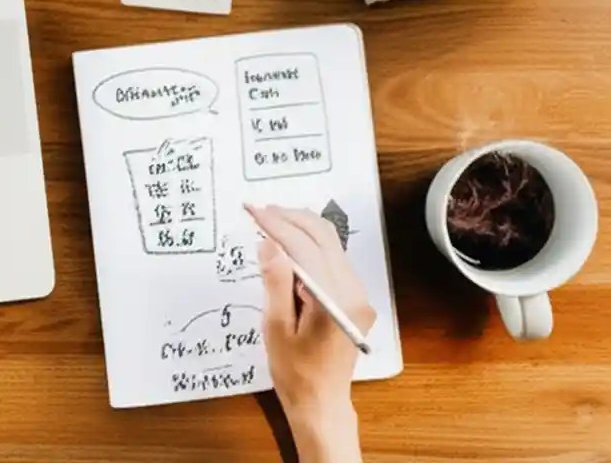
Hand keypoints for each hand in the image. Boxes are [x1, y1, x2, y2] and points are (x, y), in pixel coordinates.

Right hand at [249, 204, 375, 461]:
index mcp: (335, 299)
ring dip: (300, 228)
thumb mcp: (276, 327)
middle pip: (324, 237)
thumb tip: (268, 243)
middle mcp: (354, 291)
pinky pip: (331, 259)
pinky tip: (286, 246)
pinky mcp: (354, 297)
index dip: (276, 225)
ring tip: (268, 222)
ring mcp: (358, 293)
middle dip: (290, 218)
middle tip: (258, 209)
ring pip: (330, 244)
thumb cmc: (294, 372)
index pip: (305, 247)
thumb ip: (275, 282)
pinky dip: (309, 246)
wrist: (321, 402)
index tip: (252, 210)